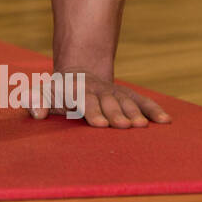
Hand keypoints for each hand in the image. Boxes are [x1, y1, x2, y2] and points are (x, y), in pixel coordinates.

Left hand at [28, 71, 170, 128]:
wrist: (78, 74)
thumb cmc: (59, 93)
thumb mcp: (45, 95)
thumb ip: (37, 102)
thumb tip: (36, 113)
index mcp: (76, 91)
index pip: (84, 101)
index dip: (92, 111)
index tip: (100, 124)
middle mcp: (98, 91)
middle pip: (108, 102)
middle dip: (116, 113)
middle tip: (124, 126)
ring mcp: (114, 93)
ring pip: (126, 101)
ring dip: (135, 113)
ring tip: (143, 126)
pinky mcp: (128, 96)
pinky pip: (142, 101)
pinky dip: (153, 109)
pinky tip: (165, 120)